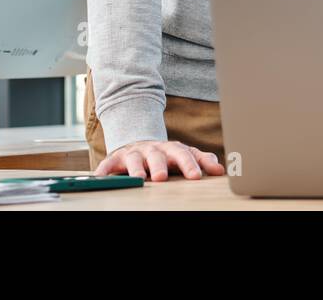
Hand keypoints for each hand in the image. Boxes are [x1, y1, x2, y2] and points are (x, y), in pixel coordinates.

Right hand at [96, 140, 226, 181]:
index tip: (197, 176)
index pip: (184, 154)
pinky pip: (109, 164)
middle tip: (162, 177)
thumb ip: (201, 160)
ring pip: (135, 159)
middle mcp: (153, 149)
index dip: (190, 164)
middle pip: (158, 155)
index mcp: (172, 149)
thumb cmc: (166, 155)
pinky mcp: (117, 158)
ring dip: (136, 168)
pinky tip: (101, 177)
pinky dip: (105, 170)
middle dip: (160, 165)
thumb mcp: (184, 155)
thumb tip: (221, 168)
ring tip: (138, 179)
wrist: (139, 144)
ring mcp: (135, 152)